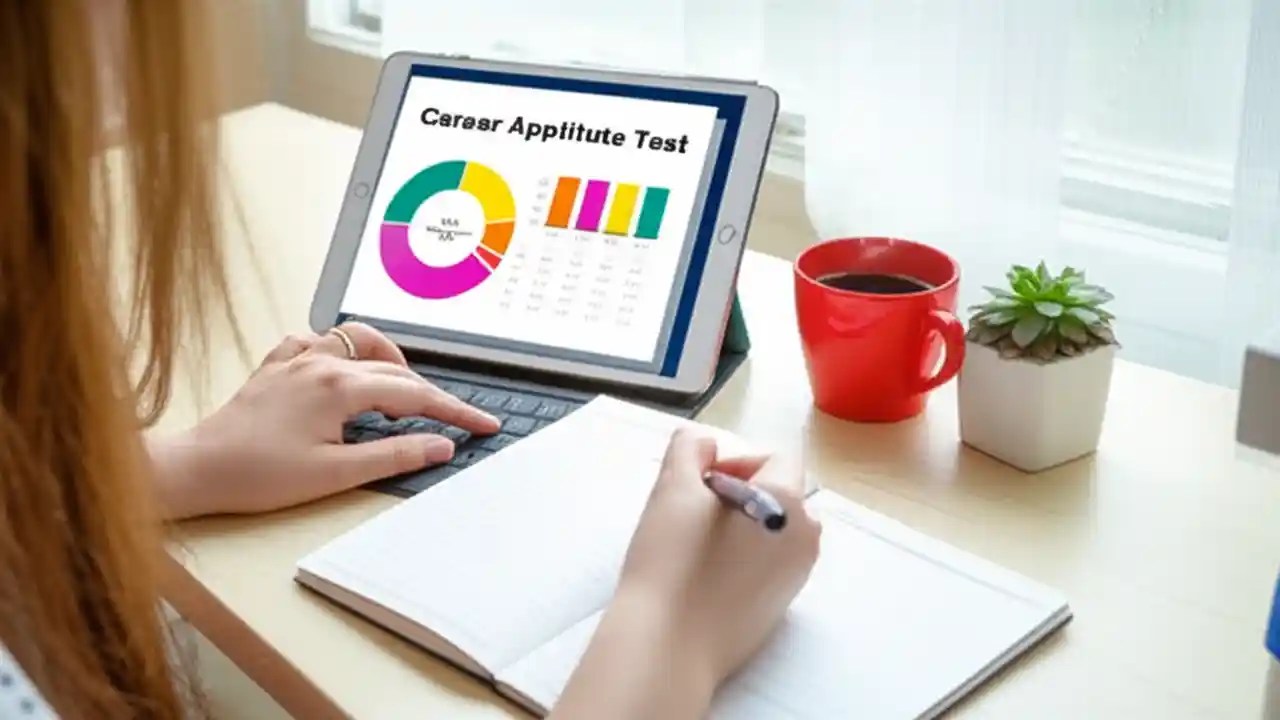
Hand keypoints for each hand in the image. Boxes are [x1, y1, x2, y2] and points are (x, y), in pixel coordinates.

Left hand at [150, 322, 500, 518]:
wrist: (197, 470)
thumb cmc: (257, 475)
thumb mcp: (336, 474)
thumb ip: (394, 454)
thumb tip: (440, 445)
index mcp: (339, 387)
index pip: (415, 394)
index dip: (455, 411)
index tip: (484, 424)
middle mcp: (320, 363)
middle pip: (394, 369)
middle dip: (429, 394)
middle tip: (452, 420)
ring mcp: (295, 360)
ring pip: (357, 341)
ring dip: (387, 360)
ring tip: (400, 391)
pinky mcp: (275, 368)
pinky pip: (316, 342)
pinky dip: (339, 352)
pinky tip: (342, 372)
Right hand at [619, 428, 820, 682]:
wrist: (667, 647)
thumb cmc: (671, 562)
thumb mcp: (673, 488)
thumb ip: (690, 448)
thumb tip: (705, 443)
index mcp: (789, 505)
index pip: (775, 457)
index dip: (734, 461)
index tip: (698, 484)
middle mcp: (806, 540)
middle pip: (778, 493)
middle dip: (738, 492)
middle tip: (692, 512)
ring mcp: (796, 578)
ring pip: (772, 530)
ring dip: (740, 524)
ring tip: (696, 544)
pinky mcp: (779, 609)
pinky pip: (767, 566)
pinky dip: (742, 559)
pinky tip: (704, 575)